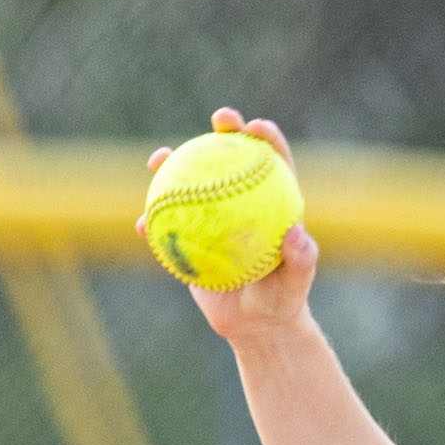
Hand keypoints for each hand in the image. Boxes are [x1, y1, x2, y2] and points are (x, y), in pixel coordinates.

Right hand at [143, 108, 317, 342]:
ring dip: (173, 162)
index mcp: (272, 203)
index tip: (256, 128)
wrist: (255, 325)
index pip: (273, 162)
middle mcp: (241, 200)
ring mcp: (212, 214)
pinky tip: (142, 224)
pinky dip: (153, 221)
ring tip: (158, 159)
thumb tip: (298, 234)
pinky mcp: (188, 233)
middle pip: (232, 155)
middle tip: (220, 119)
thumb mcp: (293, 287)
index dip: (266, 138)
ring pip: (191, 180)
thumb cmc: (281, 302)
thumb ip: (302, 262)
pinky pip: (166, 223)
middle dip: (227, 128)